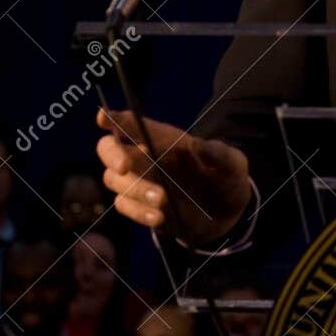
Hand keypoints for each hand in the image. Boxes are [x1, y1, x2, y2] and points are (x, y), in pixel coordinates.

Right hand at [94, 108, 251, 245]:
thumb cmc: (225, 177)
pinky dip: (138, 211)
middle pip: (109, 148)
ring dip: (135, 189)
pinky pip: (124, 206)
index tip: (103, 117)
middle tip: (126, 166)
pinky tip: (159, 217)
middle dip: (112, 154)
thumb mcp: (233, 164)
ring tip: (163, 199)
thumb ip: (219, 154)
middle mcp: (144, 156)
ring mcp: (138, 182)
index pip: (133, 123)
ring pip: (115, 180)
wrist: (227, 213)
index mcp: (163, 138)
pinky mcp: (139, 206)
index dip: (115, 119)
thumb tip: (197, 145)